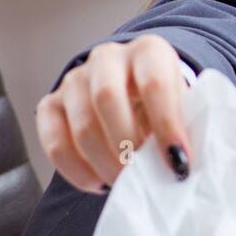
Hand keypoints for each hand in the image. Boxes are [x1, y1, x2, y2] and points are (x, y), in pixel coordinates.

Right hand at [36, 34, 190, 193]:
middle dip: (127, 144)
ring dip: (104, 163)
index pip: (154, 83)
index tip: (178, 162)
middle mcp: (107, 58)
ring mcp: (74, 80)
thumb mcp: (183, 105)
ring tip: (125, 182)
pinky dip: (76, 171)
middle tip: (142, 175)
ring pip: (82, 124)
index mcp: (148, 52)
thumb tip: (181, 165)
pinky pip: (54, 142)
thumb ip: (184, 127)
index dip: (166, 125)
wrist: (135, 91)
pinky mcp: (50, 105)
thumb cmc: (164, 103)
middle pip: (106, 97)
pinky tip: (99, 183)